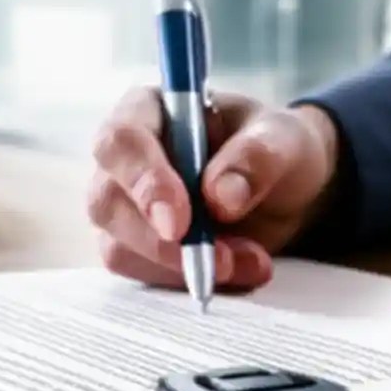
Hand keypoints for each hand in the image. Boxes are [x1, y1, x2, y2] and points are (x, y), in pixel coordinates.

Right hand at [87, 87, 340, 289]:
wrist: (284, 192)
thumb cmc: (274, 150)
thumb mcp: (283, 140)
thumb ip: (257, 158)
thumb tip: (220, 195)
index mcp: (148, 110)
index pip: (121, 141)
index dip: (143, 181)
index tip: (180, 222)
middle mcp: (124, 158)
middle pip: (106, 201)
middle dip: (159, 241)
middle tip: (218, 261)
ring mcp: (123, 206)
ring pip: (118, 246)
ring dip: (182, 266)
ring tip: (249, 262)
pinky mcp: (135, 247)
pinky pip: (142, 273)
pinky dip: (187, 280)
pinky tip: (236, 270)